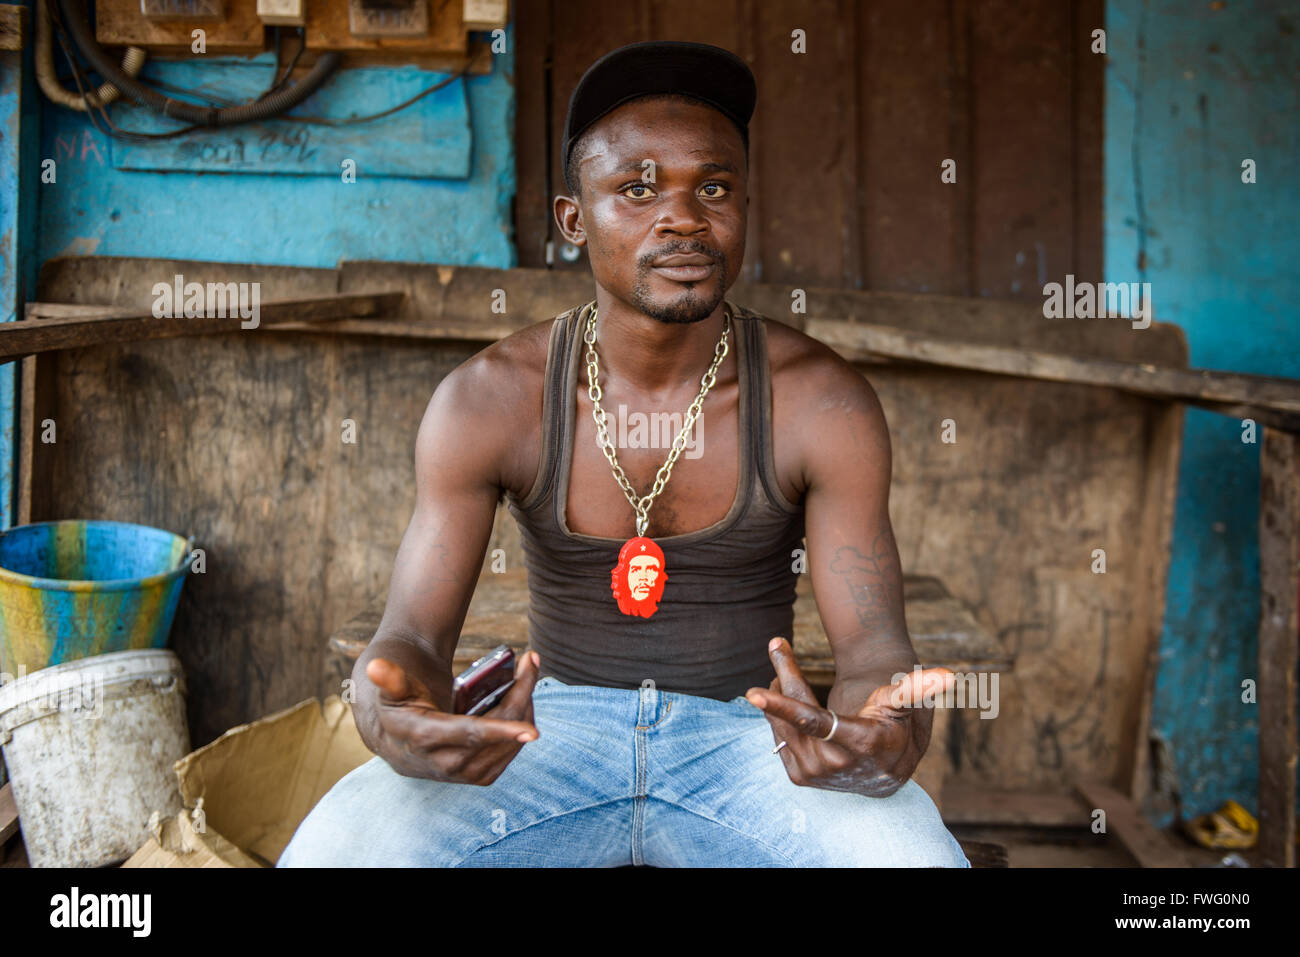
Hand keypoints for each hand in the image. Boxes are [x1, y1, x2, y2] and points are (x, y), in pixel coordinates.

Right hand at [359, 649, 540, 784]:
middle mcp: (443, 763)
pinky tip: (521, 705)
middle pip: (497, 734)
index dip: (502, 732)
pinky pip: (506, 756)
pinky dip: (518, 730)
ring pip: (507, 747)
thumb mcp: (392, 687)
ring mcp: (460, 774)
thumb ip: (389, 678)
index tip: (533, 732)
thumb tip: (376, 666)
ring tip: (525, 678)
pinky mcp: (472, 777)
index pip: (470, 736)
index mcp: (423, 738)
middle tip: (529, 662)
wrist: (392, 735)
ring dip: (524, 711)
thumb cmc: (396, 701)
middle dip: (520, 697)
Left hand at [745, 637, 955, 796]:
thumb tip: (948, 675)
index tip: (751, 692)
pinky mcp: (800, 776)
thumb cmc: (895, 725)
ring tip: (786, 667)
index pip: (813, 722)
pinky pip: (779, 736)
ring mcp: (815, 774)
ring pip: (782, 723)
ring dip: (779, 692)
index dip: (782, 705)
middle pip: (796, 712)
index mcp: (860, 744)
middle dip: (786, 674)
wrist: (885, 768)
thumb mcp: (903, 704)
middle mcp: (834, 764)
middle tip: (778, 644)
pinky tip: (788, 699)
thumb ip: (917, 687)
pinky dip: (779, 713)